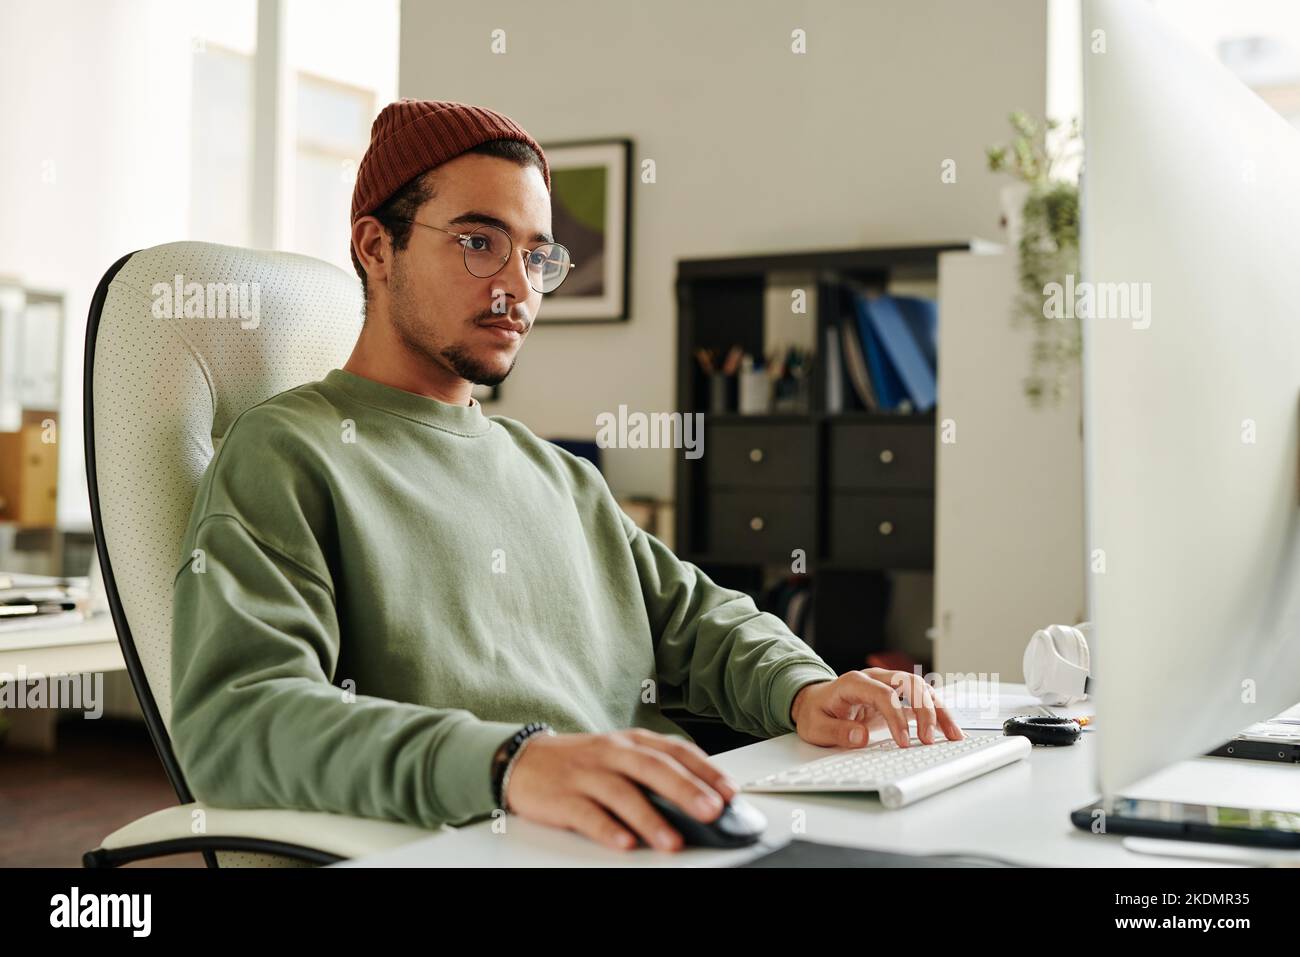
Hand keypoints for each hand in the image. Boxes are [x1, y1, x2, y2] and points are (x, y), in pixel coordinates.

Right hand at [503, 728, 737, 852]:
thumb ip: (656, 771)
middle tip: (712, 811)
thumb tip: (702, 798)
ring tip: (672, 841)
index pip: (675, 751)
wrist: (524, 760)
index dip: (705, 770)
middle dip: (685, 790)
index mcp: (631, 742)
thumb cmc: (583, 762)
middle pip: (653, 768)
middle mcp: (612, 753)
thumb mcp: (620, 756)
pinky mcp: (563, 797)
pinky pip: (587, 814)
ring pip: (623, 794)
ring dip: (650, 818)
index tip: (729, 791)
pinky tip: (625, 843)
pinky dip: (607, 829)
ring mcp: (587, 774)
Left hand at [790, 669, 964, 748]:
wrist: (815, 703)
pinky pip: (922, 701)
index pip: (883, 694)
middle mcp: (875, 678)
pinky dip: (937, 714)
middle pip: (909, 684)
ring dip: (938, 711)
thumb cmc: (816, 713)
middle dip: (924, 711)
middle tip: (928, 740)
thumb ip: (837, 732)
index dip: (896, 717)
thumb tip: (860, 737)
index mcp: (854, 682)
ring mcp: (888, 685)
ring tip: (952, 736)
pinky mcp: (897, 697)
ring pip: (921, 689)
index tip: (904, 741)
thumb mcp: (816, 727)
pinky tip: (949, 732)